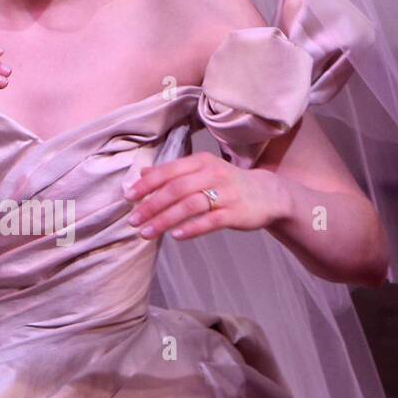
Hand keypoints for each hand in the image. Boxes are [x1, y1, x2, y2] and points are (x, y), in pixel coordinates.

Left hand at [122, 151, 290, 240]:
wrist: (268, 194)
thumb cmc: (228, 184)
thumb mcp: (202, 171)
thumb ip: (173, 172)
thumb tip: (142, 174)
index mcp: (201, 162)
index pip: (169, 171)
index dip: (147, 184)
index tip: (128, 197)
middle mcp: (213, 174)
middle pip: (176, 189)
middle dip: (151, 205)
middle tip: (133, 220)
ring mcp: (226, 193)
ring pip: (189, 206)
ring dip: (165, 220)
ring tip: (147, 233)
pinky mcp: (235, 212)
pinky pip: (210, 221)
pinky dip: (191, 228)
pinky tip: (175, 236)